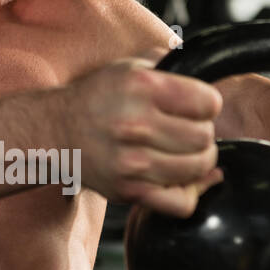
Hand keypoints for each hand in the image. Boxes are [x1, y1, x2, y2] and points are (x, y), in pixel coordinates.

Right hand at [67, 59, 223, 215]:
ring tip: (182, 152)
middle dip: (203, 134)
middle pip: (204, 138)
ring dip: (197, 161)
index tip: (198, 108)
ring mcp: (132, 162)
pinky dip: (189, 193)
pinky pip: (181, 203)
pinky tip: (181, 180)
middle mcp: (136, 124)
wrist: (56, 131)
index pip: (208, 103)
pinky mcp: (128, 190)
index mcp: (142, 88)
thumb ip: (173, 66)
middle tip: (188, 131)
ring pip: (197, 169)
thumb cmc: (98, 98)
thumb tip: (213, 82)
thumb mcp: (132, 67)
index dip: (208, 105)